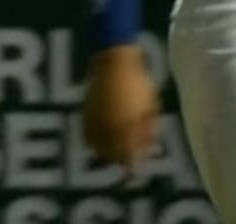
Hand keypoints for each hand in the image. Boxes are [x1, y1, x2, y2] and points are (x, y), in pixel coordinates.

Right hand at [82, 46, 158, 172]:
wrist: (114, 62)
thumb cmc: (138, 82)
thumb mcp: (151, 106)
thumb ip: (149, 129)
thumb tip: (150, 148)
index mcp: (127, 125)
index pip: (129, 155)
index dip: (133, 166)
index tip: (136, 173)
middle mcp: (108, 127)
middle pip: (113, 155)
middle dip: (121, 160)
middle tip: (128, 161)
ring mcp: (94, 121)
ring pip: (98, 149)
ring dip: (107, 154)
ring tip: (116, 151)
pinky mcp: (84, 115)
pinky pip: (87, 138)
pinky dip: (94, 144)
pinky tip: (101, 141)